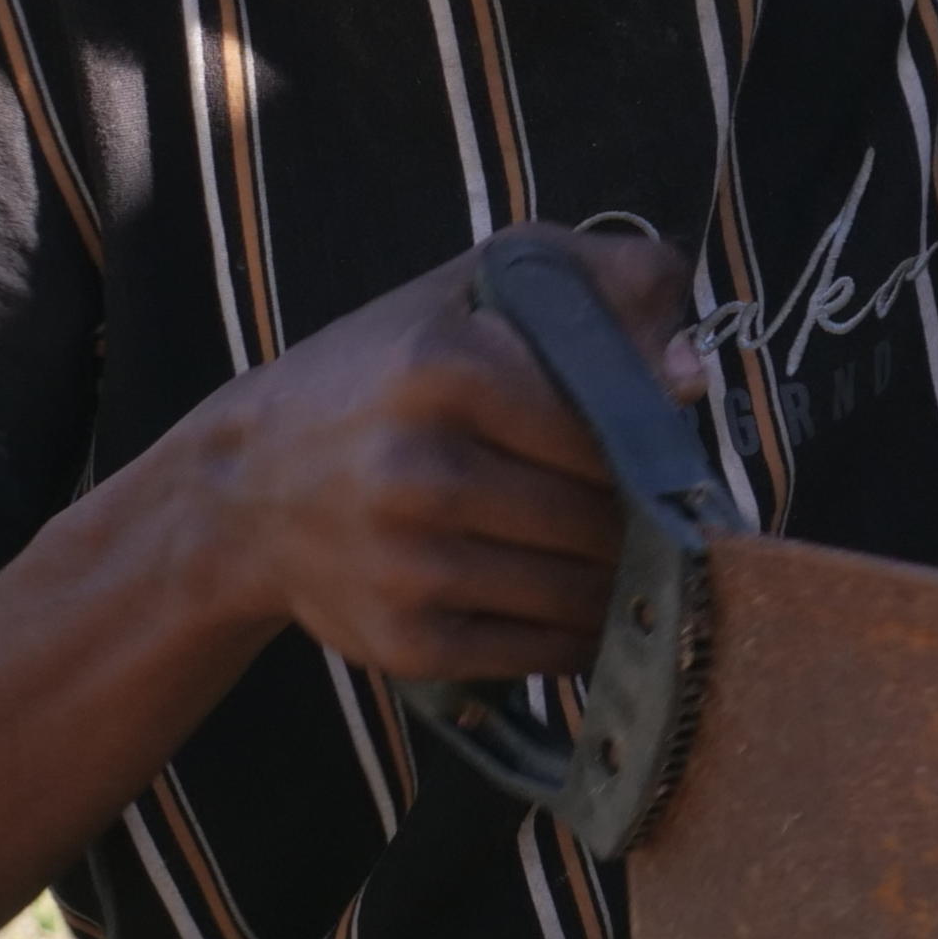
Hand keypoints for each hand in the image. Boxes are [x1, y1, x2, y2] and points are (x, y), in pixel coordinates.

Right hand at [179, 227, 696, 682]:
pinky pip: (541, 652)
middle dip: (640, 519)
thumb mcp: (477, 290)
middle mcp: (419, 467)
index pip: (611, 430)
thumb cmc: (387, 374)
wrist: (243, 486)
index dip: (651, 446)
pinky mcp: (405, 639)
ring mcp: (408, 562)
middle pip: (603, 516)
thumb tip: (694, 376)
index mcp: (445, 365)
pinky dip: (575, 634)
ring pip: (582, 590)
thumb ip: (604, 287)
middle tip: (648, 513)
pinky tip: (568, 603)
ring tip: (617, 557)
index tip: (658, 452)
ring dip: (619, 582)